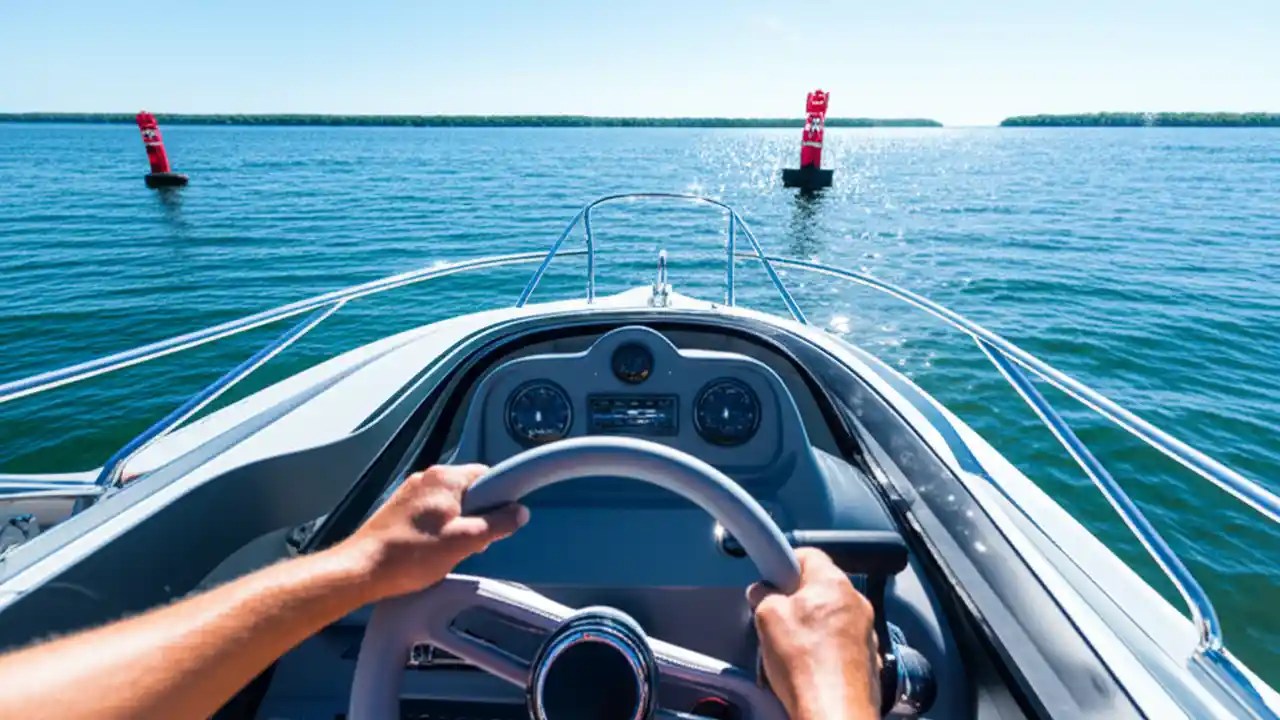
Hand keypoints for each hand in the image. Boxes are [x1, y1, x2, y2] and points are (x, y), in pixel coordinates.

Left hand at [338, 464, 528, 602]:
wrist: (363, 568)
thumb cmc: (414, 554)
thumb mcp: (464, 541)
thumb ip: (497, 524)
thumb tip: (520, 511)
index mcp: (445, 478)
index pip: (487, 475)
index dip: (500, 498)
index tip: (499, 522)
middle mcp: (427, 477)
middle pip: (469, 489)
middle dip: (478, 514)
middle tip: (474, 542)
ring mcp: (410, 491)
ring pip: (450, 502)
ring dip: (458, 523)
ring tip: (451, 549)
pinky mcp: (399, 507)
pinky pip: (432, 510)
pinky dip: (440, 526)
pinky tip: (433, 549)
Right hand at [748, 548, 880, 719]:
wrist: (833, 711)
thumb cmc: (806, 666)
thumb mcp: (766, 617)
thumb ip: (763, 595)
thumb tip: (762, 593)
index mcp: (833, 583)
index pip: (808, 554)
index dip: (784, 563)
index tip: (771, 579)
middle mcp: (856, 602)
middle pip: (819, 588)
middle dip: (795, 600)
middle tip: (776, 619)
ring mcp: (866, 631)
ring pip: (830, 617)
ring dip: (811, 627)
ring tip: (791, 650)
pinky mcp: (868, 658)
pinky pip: (840, 643)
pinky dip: (824, 650)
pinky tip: (808, 667)